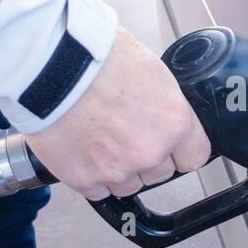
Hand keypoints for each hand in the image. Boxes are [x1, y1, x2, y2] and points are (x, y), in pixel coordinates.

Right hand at [25, 26, 210, 199]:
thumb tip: (163, 116)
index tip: (171, 146)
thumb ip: (164, 106)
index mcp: (175, 123)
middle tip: (124, 132)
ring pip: (128, 185)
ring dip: (118, 169)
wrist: (52, 64)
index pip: (194, 157)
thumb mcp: (152, 71)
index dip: (180, 150)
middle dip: (145, 157)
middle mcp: (150, 151)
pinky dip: (90, 175)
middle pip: (159, 173)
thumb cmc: (98, 56)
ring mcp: (117, 169)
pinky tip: (82, 149)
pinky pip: (97, 190)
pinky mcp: (84, 179)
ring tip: (98, 138)